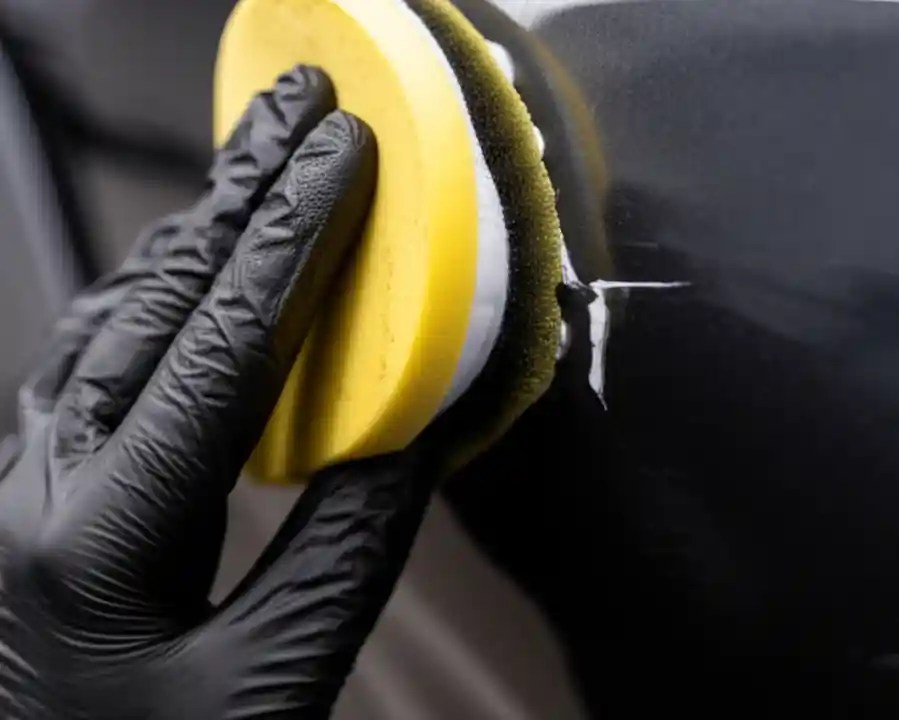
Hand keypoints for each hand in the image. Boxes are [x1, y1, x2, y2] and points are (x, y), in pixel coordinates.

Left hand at [0, 66, 425, 718]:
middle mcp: (35, 492)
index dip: (294, 241)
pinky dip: (151, 301)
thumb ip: (347, 555)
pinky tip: (183, 280)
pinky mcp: (31, 502)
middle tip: (296, 109)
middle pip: (152, 303)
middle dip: (237, 193)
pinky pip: (88, 366)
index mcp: (95, 537)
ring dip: (192, 237)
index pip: (218, 348)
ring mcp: (20, 490)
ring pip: (107, 323)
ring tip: (253, 170)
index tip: (345, 155)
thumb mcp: (270, 689)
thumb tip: (418, 437)